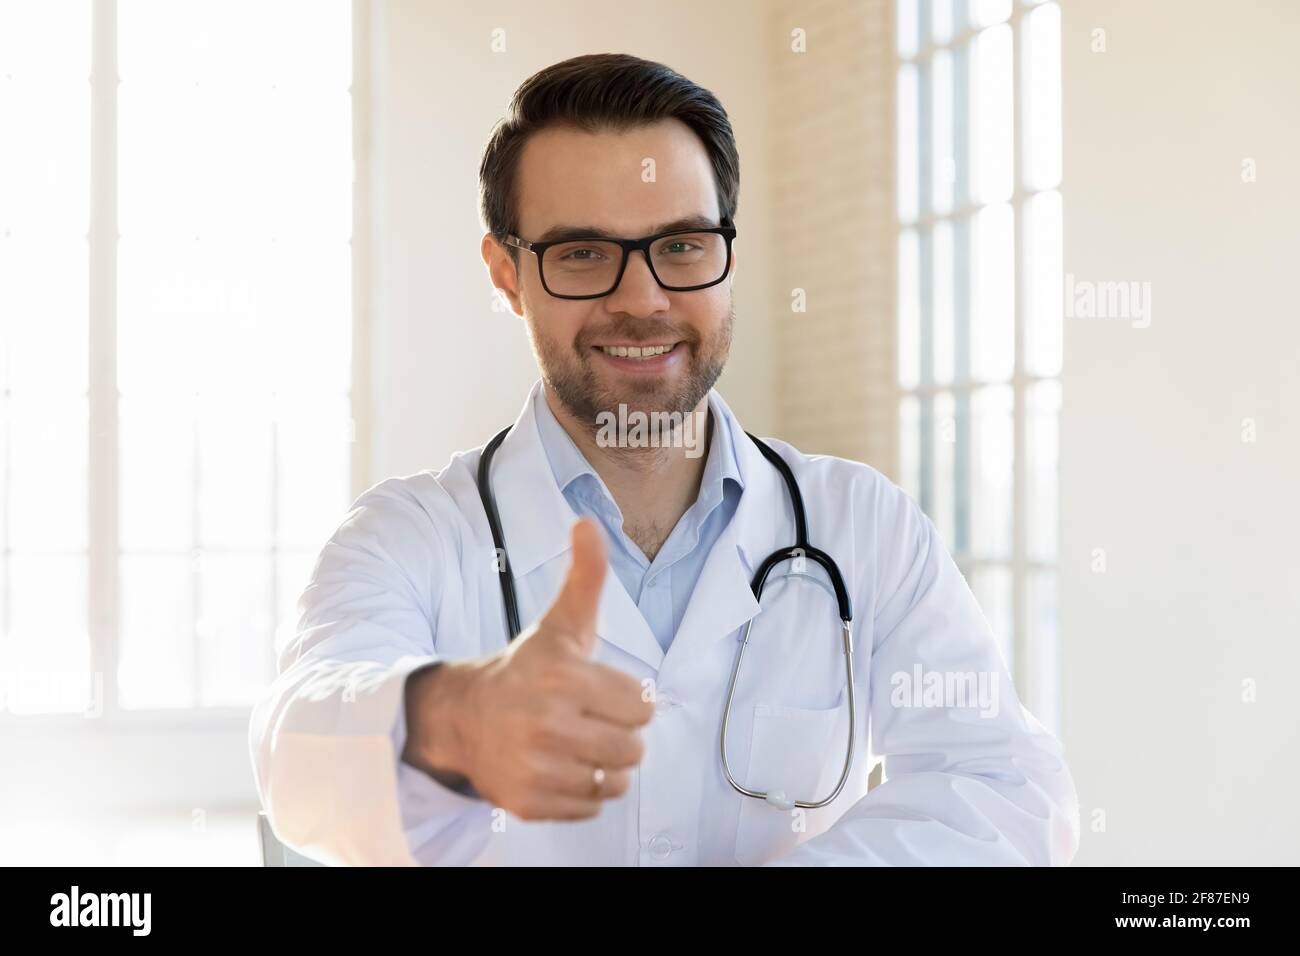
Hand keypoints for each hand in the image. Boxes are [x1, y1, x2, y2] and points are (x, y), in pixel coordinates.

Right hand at [405, 517, 653, 819]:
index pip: (643, 706)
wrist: (461, 719)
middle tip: (588, 720)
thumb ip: (585, 577)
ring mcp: (537, 768)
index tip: (598, 690)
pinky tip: (560, 767)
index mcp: (563, 677)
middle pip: (635, 748)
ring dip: (605, 766)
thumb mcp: (559, 625)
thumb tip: (588, 522)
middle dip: (618, 734)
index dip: (627, 698)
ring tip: (577, 744)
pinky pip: (591, 807)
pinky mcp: (530, 804)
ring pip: (616, 780)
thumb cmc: (523, 670)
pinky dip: (583, 793)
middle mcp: (548, 724)